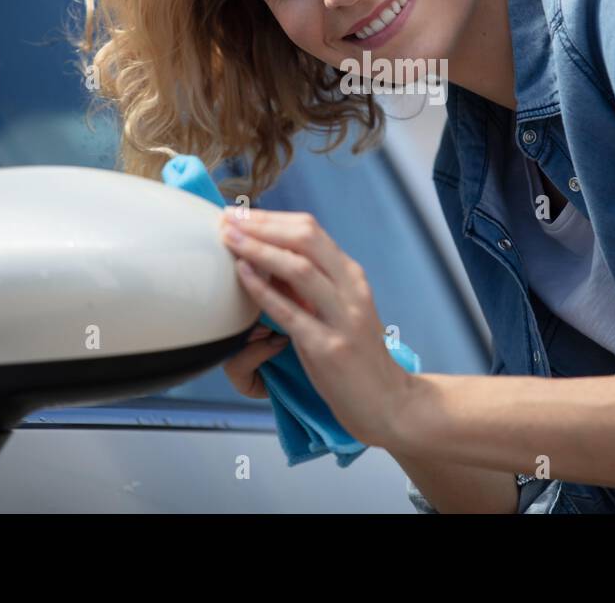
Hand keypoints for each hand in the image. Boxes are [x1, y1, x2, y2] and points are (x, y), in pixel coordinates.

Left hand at [218, 206, 418, 447]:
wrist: (387, 401)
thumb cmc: (356, 355)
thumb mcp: (340, 309)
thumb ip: (312, 284)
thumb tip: (267, 258)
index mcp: (351, 276)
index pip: (310, 230)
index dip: (270, 217)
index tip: (239, 213)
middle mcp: (351, 289)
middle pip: (305, 238)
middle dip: (261, 224)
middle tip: (227, 219)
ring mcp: (342, 318)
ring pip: (299, 268)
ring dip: (259, 248)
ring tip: (229, 239)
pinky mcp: (328, 348)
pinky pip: (290, 312)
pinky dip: (263, 289)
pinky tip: (242, 275)